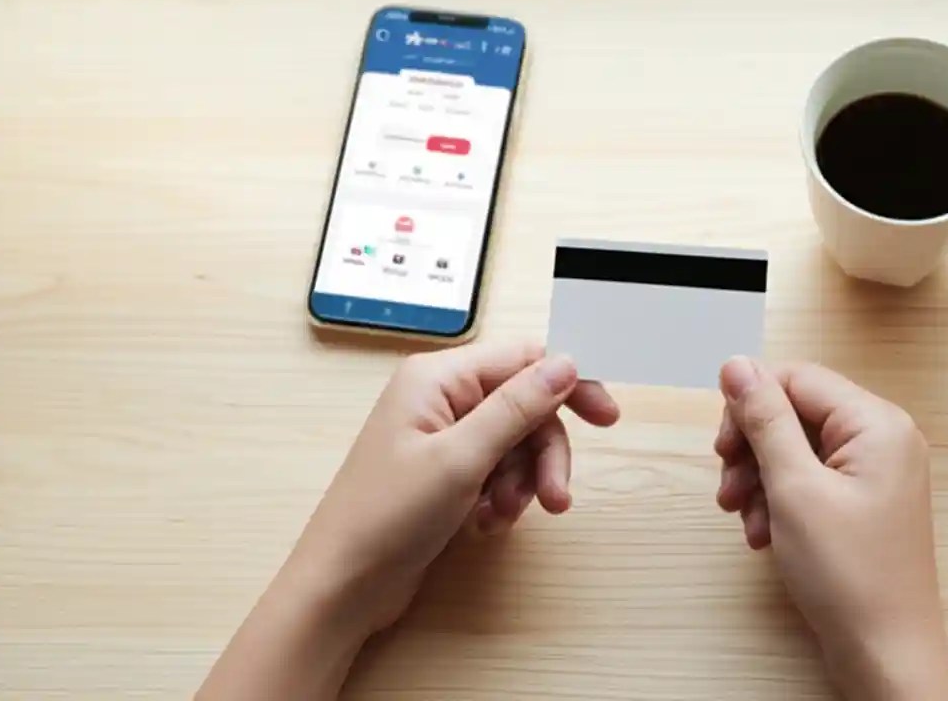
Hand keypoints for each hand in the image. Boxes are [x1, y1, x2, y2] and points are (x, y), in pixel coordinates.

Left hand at [291, 341, 619, 634]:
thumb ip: (517, 407)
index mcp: (437, 378)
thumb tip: (565, 363)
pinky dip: (501, 499)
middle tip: (555, 499)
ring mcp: (440, 438)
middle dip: (544, 454)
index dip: (569, 384)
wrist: (341, 587)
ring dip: (522, 482)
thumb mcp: (461, 459)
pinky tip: (485, 526)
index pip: (523, 359)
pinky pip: (495, 472)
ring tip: (502, 518)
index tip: (607, 418)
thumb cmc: (386, 518)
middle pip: (525, 407)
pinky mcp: (443, 474)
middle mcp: (439, 399)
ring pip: (514, 445)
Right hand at [713, 358, 947, 700]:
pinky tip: (764, 536)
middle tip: (728, 489)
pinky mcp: (864, 503)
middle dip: (752, 448)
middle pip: (795, 412)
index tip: (721, 446)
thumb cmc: (849, 575)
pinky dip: (779, 502)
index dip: (750, 404)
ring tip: (745, 521)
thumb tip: (737, 365)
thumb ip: (765, 420)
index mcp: (877, 423)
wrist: (885, 654)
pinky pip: (810, 480)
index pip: (797, 378)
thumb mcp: (794, 488)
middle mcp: (883, 439)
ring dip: (759, 480)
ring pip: (796, 449)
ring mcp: (876, 473)